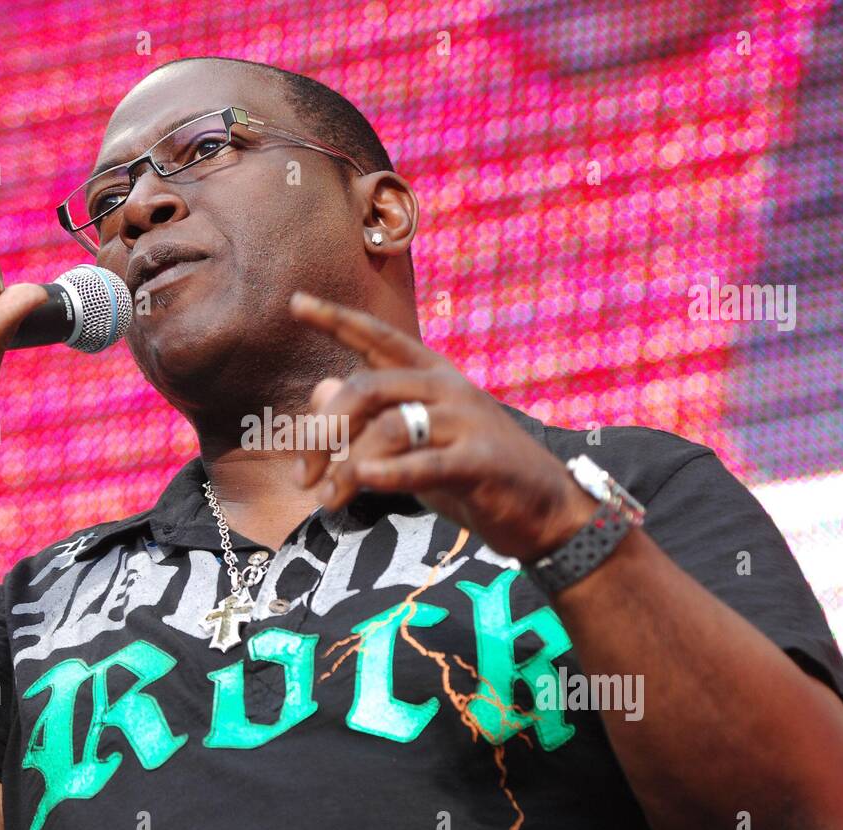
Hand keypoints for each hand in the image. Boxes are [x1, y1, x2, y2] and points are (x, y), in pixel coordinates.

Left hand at [288, 291, 596, 561]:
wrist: (546, 513)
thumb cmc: (471, 474)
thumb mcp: (415, 442)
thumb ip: (370, 416)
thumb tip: (319, 388)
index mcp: (432, 376)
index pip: (378, 338)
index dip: (337, 319)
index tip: (296, 303)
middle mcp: (448, 389)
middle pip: (368, 389)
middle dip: (325, 430)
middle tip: (303, 477)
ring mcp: (467, 423)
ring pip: (389, 427)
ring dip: (348, 466)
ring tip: (330, 500)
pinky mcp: (481, 462)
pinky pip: (426, 462)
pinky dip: (390, 472)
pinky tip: (366, 482)